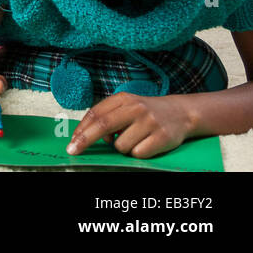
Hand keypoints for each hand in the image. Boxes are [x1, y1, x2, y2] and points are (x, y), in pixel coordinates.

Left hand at [67, 92, 195, 157]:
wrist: (181, 113)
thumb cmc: (146, 112)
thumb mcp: (126, 106)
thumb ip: (108, 116)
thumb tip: (90, 135)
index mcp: (123, 99)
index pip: (95, 114)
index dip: (81, 129)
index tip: (72, 141)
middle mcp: (135, 108)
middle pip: (102, 126)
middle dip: (85, 140)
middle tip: (73, 151)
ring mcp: (149, 122)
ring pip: (121, 145)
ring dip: (122, 148)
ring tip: (134, 139)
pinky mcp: (161, 137)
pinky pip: (137, 153)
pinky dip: (137, 153)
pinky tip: (145, 144)